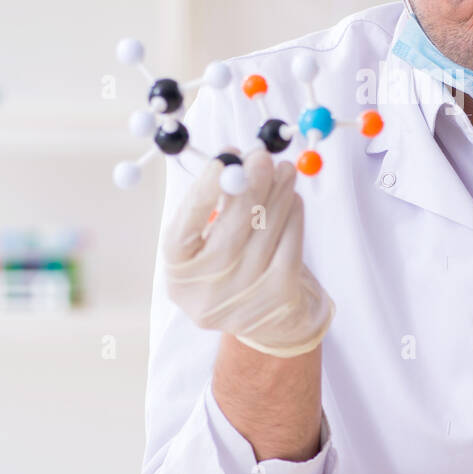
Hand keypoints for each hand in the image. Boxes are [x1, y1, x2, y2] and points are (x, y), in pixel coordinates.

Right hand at [161, 146, 334, 357]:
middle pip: (229, 231)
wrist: (268, 317)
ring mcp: (243, 299)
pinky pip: (290, 245)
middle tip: (262, 156)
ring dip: (277, 193)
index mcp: (179, 272)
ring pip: (265, 232)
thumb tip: (233, 158)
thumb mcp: (211, 237)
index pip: (182, 231)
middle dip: (249, 186)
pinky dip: (293, 216)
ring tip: (284, 169)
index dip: (202, 193)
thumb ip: (216, 201)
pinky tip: (293, 198)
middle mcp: (205, 292)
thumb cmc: (232, 262)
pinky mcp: (278, 297)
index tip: (222, 160)